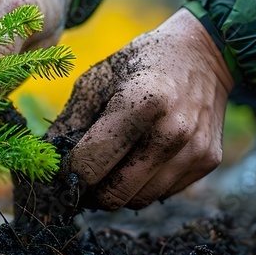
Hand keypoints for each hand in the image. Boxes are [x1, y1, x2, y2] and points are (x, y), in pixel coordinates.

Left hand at [47, 8, 233, 209]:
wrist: (204, 53)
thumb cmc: (141, 63)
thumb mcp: (97, 79)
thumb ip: (70, 122)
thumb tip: (47, 161)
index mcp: (141, 103)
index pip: (92, 165)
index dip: (69, 174)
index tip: (62, 170)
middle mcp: (172, 132)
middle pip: (115, 194)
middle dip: (92, 192)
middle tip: (83, 179)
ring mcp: (194, 149)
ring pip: (139, 200)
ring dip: (119, 190)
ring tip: (112, 166)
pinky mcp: (208, 161)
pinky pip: (163, 193)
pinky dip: (145, 184)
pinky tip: (142, 158)